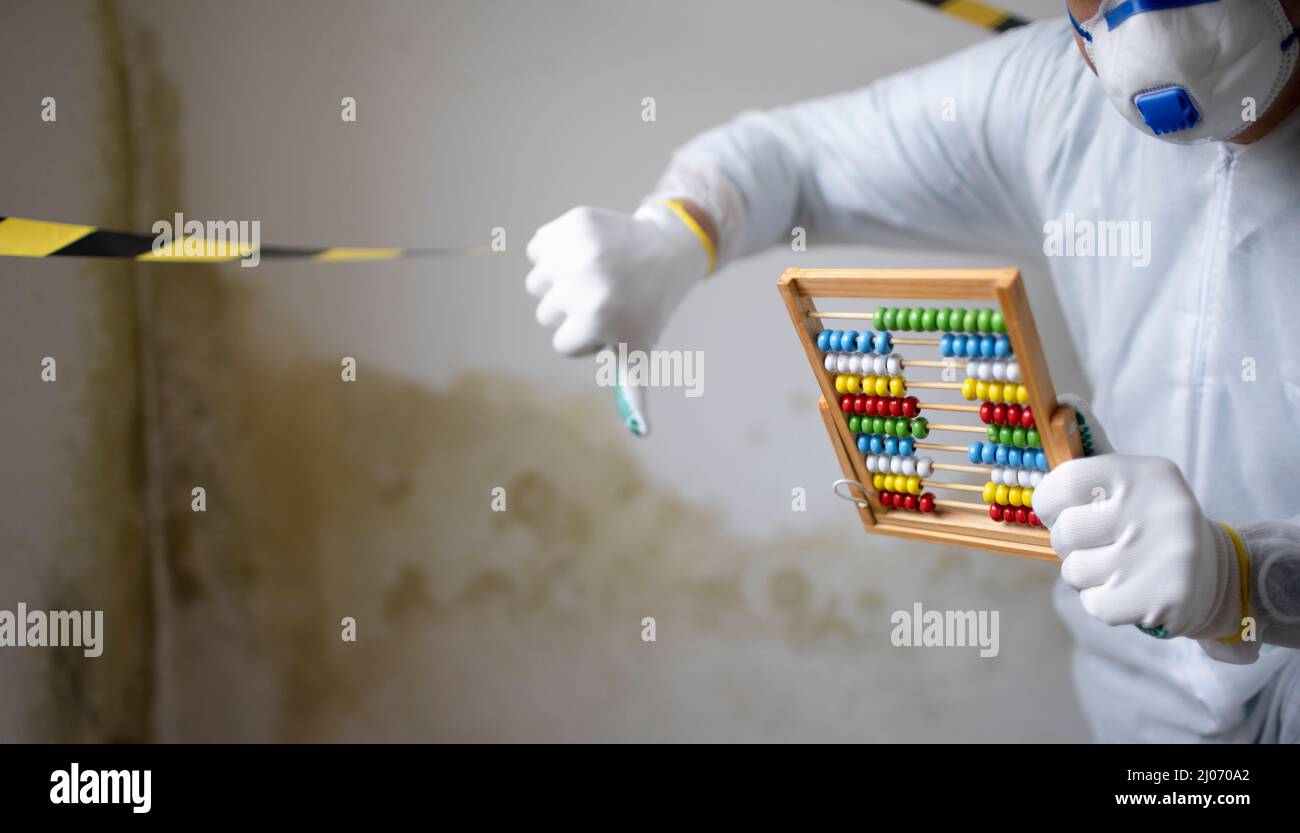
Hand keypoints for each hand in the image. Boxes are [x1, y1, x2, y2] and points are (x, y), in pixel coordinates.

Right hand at [525, 203, 710, 435]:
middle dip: (572, 310)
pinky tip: (585, 253)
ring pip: (537, 281)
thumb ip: (634, 393)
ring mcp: (578, 248)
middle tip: (609, 297)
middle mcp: (586, 282)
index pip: (561, 343)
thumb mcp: (641, 352)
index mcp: (598, 318)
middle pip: (546, 313)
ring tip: (597, 275)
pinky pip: (538, 247)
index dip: (587, 338)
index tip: (613, 323)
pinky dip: (554, 250)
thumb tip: (643, 433)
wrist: (667, 252)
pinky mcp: (574, 222)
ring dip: (560, 281)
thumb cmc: (648, 310)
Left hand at [1034, 397, 1242, 639]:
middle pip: (1065, 532)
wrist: (1213, 574)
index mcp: (1145, 474)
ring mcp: (1161, 556)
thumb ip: (1091, 448)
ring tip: (1119, 565)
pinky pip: (1093, 604)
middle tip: (1098, 542)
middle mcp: (1156, 510)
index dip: (1048, 502)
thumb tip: (1062, 402)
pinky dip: (1102, 602)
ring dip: (1087, 574)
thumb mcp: (1129, 480)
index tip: (1058, 510)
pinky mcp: (1161, 597)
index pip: (1064, 481)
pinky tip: (1128, 589)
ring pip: (1075, 571)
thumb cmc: (1148, 520)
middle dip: (1069, 544)